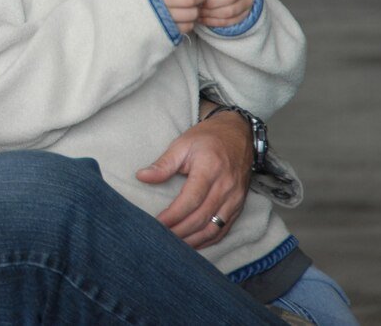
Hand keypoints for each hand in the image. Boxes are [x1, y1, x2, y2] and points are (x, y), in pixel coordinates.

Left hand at [136, 106, 250, 247]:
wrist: (239, 134)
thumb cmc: (208, 138)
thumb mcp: (183, 144)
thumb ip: (163, 164)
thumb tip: (142, 176)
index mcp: (210, 170)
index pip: (190, 200)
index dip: (173, 216)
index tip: (156, 223)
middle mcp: (225, 188)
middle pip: (201, 218)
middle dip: (179, 232)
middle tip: (160, 238)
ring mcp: (235, 199)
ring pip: (214, 228)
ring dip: (193, 240)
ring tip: (174, 246)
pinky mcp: (239, 205)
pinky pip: (224, 229)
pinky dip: (208, 240)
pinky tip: (194, 244)